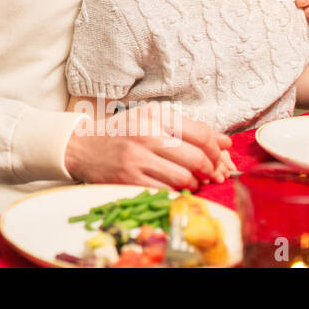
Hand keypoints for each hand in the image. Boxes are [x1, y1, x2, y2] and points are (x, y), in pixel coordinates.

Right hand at [63, 102, 233, 189]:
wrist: (82, 147)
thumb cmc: (122, 134)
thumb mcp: (150, 121)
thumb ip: (187, 129)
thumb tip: (226, 143)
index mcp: (154, 115)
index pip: (200, 134)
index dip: (217, 150)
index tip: (221, 159)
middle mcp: (146, 134)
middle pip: (197, 157)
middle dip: (212, 170)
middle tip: (213, 175)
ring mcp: (137, 158)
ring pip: (184, 177)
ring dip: (195, 184)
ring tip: (193, 182)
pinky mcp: (129, 179)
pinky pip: (166, 191)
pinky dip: (177, 193)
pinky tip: (176, 188)